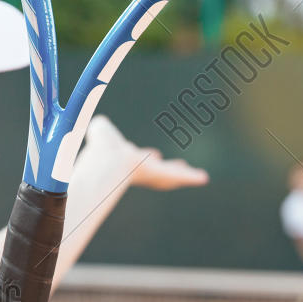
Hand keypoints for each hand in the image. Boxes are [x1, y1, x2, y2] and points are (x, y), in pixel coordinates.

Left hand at [84, 115, 208, 190]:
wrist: (108, 161)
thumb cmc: (101, 147)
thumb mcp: (100, 130)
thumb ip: (101, 127)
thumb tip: (99, 123)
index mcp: (124, 160)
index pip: (138, 159)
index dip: (146, 156)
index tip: (155, 154)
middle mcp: (138, 169)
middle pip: (157, 171)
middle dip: (167, 168)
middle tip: (181, 165)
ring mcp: (151, 174)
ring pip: (169, 176)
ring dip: (184, 176)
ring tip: (199, 176)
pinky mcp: (161, 175)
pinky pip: (178, 176)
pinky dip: (191, 178)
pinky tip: (203, 178)